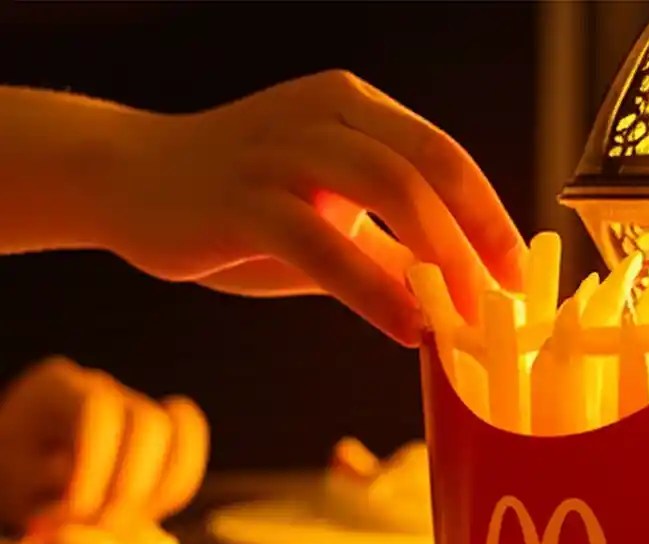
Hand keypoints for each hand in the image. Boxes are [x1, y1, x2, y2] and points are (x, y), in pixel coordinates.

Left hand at [0, 357, 207, 540]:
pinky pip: (187, 459)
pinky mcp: (160, 439)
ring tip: (125, 527)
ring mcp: (138, 409)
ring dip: (160, 492)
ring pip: (182, 439)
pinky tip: (143, 517)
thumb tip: (89, 508)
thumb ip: (45, 490)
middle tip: (106, 529)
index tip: (79, 510)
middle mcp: (107, 391)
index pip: (98, 410)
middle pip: (151, 423)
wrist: (14, 465)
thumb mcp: (10, 479)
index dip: (97, 463)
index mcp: (60, 389)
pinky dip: (173, 492)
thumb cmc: (8, 471)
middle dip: (134, 485)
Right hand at [98, 69, 525, 345]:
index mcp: (352, 108)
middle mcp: (324, 115)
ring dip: (437, 261)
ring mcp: (281, 151)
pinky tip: (404, 328)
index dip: (488, 213)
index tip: (519, 269)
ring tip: (463, 317)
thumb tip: (458, 297)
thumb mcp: (328, 217)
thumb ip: (387, 246)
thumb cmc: (241, 202)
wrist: (127, 179)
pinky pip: (324, 244)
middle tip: (503, 298)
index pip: (442, 154)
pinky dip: (374, 290)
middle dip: (475, 237)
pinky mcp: (242, 199)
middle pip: (425, 169)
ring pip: (386, 191)